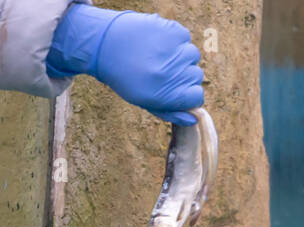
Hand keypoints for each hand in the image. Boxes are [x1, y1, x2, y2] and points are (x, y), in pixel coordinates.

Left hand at [47, 6, 204, 123]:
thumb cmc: (126, 78)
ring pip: (193, 55)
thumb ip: (171, 112)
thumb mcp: (146, 101)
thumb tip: (193, 118)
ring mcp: (175, 50)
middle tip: (162, 71)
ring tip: (160, 56)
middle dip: (184, 76)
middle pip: (196, 76)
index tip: (175, 90)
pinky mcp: (172, 30)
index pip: (197, 97)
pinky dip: (176, 40)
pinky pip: (185, 37)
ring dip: (181, 57)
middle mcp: (175, 73)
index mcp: (169, 94)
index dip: (188, 95)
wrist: (105, 45)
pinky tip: (159, 43)